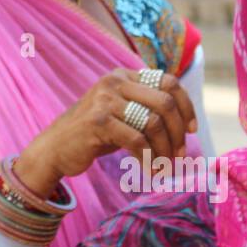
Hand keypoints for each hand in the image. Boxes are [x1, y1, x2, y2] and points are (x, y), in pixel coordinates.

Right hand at [14, 68, 198, 198]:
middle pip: (165, 102)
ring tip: (164, 167)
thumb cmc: (94, 134)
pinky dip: (148, 159)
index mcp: (124, 75)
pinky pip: (136, 141)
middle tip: (179, 155)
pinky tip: (149, 170)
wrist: (54, 148)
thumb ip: (146, 109)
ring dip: (165, 150)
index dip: (186, 106)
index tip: (192, 130)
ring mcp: (104, 99)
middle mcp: (114, 81)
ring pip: (153, 123)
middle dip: (178, 133)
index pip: (169, 81)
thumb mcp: (121, 114)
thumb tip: (187, 124)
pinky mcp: (97, 121)